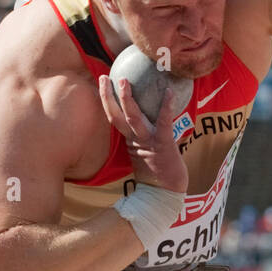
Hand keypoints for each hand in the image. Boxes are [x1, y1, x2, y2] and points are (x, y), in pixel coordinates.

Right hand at [98, 75, 187, 194]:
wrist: (167, 193)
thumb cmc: (159, 172)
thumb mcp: (147, 150)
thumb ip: (145, 134)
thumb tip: (151, 111)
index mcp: (130, 141)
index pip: (113, 118)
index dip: (105, 99)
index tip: (102, 81)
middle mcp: (136, 140)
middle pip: (117, 117)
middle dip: (109, 97)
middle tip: (105, 77)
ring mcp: (148, 143)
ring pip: (133, 119)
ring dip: (127, 100)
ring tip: (124, 81)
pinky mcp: (164, 145)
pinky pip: (164, 123)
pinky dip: (166, 107)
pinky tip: (169, 91)